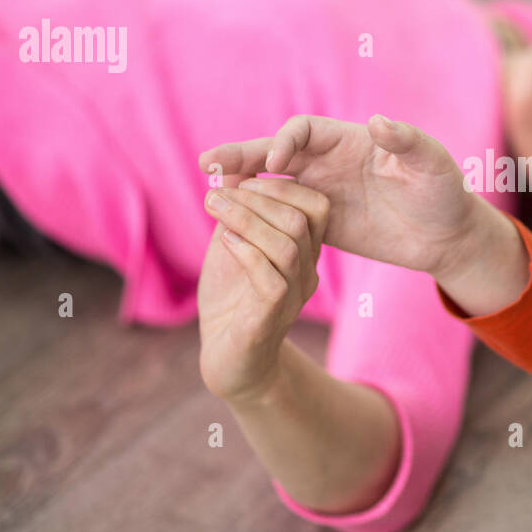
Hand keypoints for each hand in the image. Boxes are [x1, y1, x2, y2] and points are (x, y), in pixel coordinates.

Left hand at [196, 177, 328, 401]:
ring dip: (246, 219)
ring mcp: (293, 297)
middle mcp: (307, 272)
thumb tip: (231, 170)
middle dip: (258, 197)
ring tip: (214, 207)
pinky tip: (224, 241)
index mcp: (305, 251)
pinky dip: (246, 253)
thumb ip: (236, 213)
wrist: (228, 361)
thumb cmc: (231, 301)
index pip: (317, 206)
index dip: (282, 184)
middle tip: (219, 192)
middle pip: (303, 219)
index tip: (241, 178)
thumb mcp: (231, 246)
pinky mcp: (271, 319)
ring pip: (288, 245)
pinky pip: (271, 279)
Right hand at [200, 115, 483, 279]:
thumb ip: (407, 141)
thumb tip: (379, 122)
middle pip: (273, 152)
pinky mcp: (319, 225)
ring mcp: (319, 194)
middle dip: (241, 155)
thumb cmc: (444, 193)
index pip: (302, 131)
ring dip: (240, 186)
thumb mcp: (433, 164)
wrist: (445, 237)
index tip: (276, 160)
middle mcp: (327, 163)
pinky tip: (233, 225)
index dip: (285, 140)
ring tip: (210, 192)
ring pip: (269, 185)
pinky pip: (280, 218)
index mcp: (348, 140)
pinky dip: (256, 218)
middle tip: (208, 161)